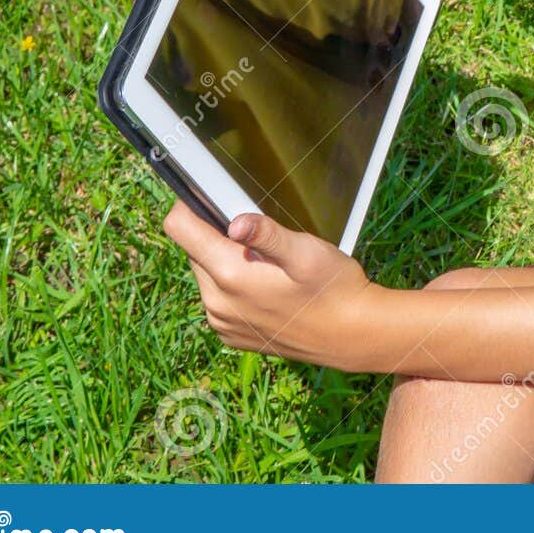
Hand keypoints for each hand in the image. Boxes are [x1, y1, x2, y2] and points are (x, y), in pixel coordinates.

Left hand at [162, 202, 381, 371]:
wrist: (352, 336)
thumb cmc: (334, 289)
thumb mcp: (307, 252)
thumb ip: (268, 234)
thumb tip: (236, 221)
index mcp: (230, 277)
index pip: (181, 229)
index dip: (189, 204)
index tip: (211, 196)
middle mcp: (216, 303)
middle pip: (194, 250)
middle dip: (217, 234)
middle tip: (261, 237)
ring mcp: (222, 323)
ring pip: (207, 274)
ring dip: (226, 261)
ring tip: (269, 264)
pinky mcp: (231, 334)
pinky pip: (219, 298)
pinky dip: (234, 286)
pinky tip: (268, 286)